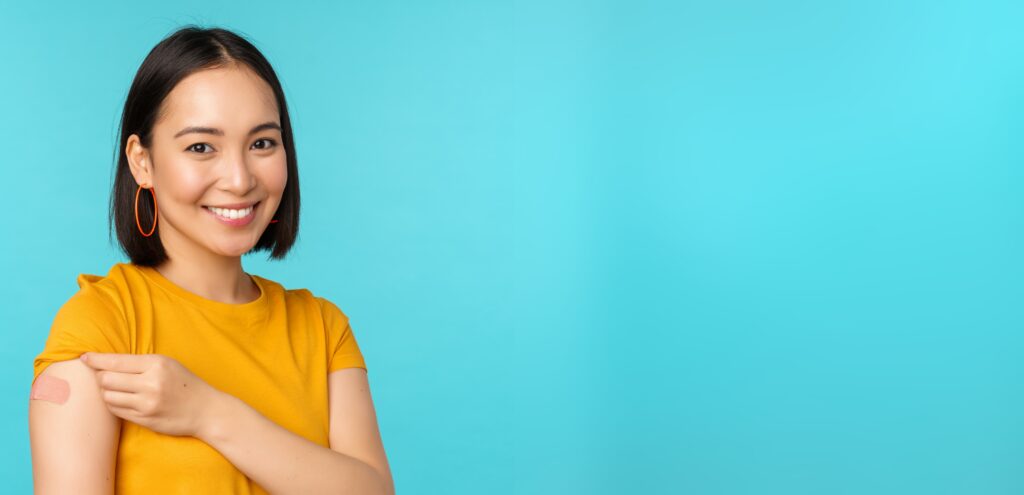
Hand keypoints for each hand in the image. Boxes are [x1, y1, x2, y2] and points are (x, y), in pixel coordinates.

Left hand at [80, 352, 222, 437]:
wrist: (205, 410)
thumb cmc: (185, 384)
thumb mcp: (168, 364)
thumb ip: (140, 363)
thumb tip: (106, 363)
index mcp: (156, 364)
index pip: (116, 361)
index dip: (96, 359)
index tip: (84, 358)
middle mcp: (150, 383)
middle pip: (106, 379)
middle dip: (101, 377)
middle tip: (104, 376)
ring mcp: (147, 403)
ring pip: (108, 396)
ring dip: (106, 392)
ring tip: (115, 389)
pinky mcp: (144, 419)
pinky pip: (116, 410)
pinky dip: (114, 404)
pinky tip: (121, 400)